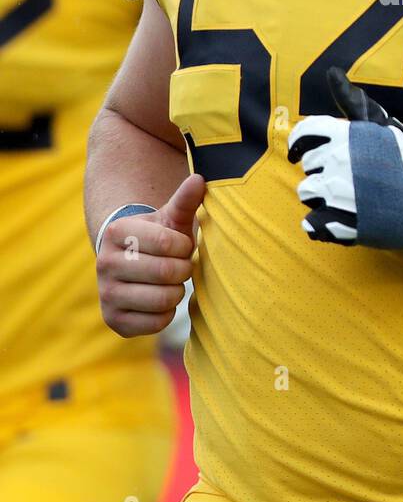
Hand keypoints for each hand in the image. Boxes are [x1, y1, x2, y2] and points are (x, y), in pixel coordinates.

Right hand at [96, 174, 205, 336]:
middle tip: (181, 265)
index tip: (181, 245)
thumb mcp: (170, 217)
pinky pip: (157, 323)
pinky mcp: (113, 321)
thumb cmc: (158, 237)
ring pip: (163, 299)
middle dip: (184, 269)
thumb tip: (199, 179)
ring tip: (172, 281)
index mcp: (117, 232)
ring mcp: (106, 294)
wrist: (130, 263)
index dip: (184, 246)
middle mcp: (104, 263)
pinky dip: (168, 312)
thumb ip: (185, 200)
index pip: (167, 242)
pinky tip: (161, 299)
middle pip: (166, 272)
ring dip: (178, 291)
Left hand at [288, 68, 402, 263]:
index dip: (296, 142)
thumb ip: (351, 99)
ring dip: (318, 194)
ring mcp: (334, 194)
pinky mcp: (337, 222)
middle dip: (320, 168)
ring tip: (342, 197)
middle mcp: (334, 162)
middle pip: (307, 163)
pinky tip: (333, 219)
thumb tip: (331, 71)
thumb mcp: (379, 125)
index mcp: (343, 135)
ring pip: (306, 192)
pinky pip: (310, 223)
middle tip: (343, 176)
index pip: (304, 132)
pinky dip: (317, 224)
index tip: (295, 151)